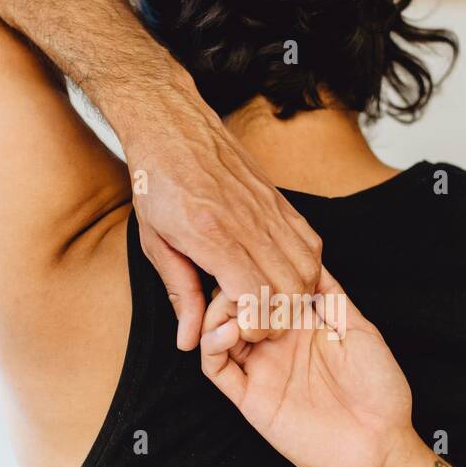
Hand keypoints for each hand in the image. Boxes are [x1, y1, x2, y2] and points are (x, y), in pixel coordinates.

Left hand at [123, 74, 322, 349]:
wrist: (173, 125)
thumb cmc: (158, 183)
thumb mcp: (154, 242)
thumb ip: (180, 293)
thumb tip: (190, 341)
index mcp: (212, 236)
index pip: (255, 296)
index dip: (255, 326)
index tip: (240, 330)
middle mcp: (248, 222)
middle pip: (290, 288)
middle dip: (279, 318)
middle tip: (256, 322)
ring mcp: (270, 209)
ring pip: (308, 268)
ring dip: (296, 294)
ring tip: (271, 302)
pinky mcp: (280, 200)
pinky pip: (311, 243)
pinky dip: (306, 268)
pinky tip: (284, 274)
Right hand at [199, 270, 417, 466]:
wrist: (381, 444)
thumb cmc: (381, 390)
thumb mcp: (360, 330)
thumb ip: (331, 298)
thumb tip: (312, 259)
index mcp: (302, 324)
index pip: (265, 287)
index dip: (256, 268)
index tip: (256, 253)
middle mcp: (277, 343)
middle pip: (236, 304)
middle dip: (233, 285)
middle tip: (241, 279)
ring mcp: (262, 369)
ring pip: (218, 332)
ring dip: (218, 311)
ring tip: (236, 304)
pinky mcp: (251, 398)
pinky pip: (216, 369)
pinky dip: (212, 346)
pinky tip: (227, 331)